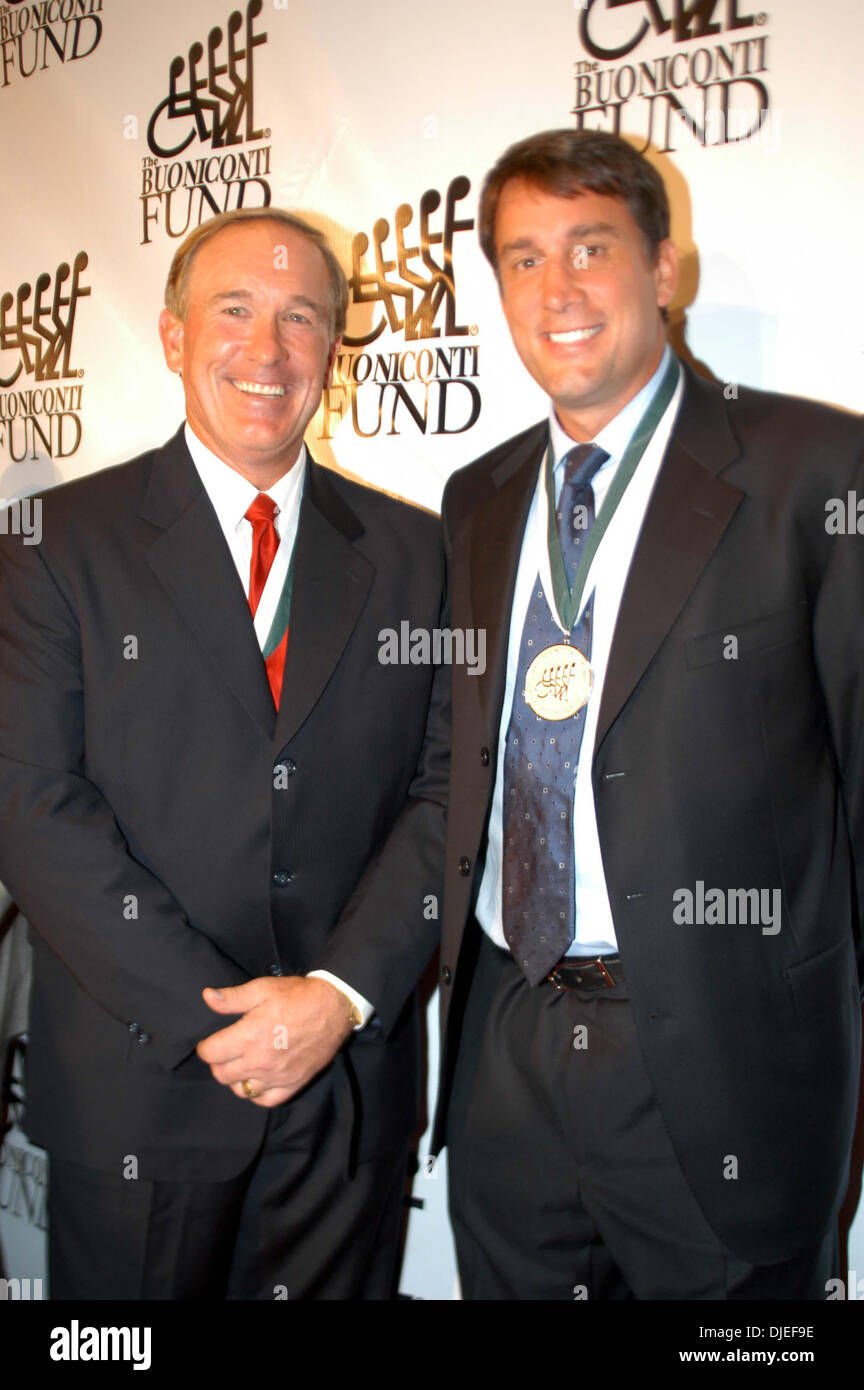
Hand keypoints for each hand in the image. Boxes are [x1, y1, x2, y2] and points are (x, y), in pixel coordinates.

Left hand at [196, 975, 353, 1106]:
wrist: (334, 1007)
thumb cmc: (297, 996)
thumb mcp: (262, 989)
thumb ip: (232, 998)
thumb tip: (206, 997)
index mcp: (249, 1037)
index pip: (210, 1054)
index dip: (205, 1047)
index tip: (210, 1042)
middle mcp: (260, 1061)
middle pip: (222, 1075)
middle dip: (218, 1062)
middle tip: (226, 1050)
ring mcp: (277, 1076)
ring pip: (241, 1090)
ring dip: (236, 1078)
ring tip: (241, 1064)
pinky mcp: (292, 1084)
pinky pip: (266, 1100)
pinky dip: (257, 1094)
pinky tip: (258, 1079)